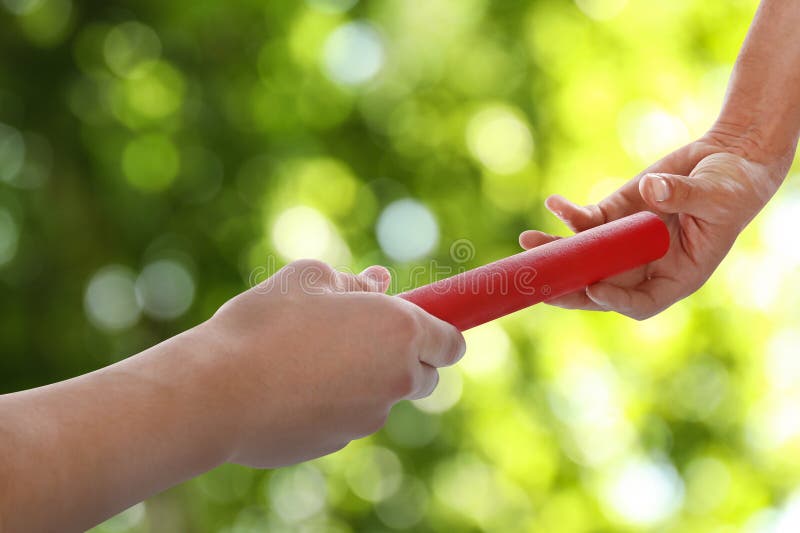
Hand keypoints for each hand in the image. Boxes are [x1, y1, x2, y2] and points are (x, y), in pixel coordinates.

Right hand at [194, 259, 465, 467]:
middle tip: (359, 335)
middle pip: (425, 376)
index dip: (439, 331)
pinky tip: (292, 386)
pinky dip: (334, 403)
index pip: (453, 343)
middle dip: (404, 357)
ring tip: (310, 356)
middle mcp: (396, 380)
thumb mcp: (309, 278)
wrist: (218, 391)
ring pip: (382, 397)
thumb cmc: (266, 323)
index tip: (417, 323)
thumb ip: (354, 282)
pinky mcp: (338, 443)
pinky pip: (348, 417)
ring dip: (364, 379)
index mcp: (401, 332)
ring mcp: (368, 418)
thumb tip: (378, 283)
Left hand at [519, 130, 793, 318]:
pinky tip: (555, 203)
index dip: (615, 300)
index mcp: (677, 276)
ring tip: (528, 242)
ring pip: (584, 258)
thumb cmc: (732, 186)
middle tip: (538, 282)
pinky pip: (586, 222)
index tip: (594, 288)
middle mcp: (645, 266)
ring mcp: (626, 243)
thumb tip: (652, 191)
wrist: (725, 160)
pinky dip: (569, 214)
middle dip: (568, 286)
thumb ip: (684, 195)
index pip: (640, 302)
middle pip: (600, 287)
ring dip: (555, 252)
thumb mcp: (717, 193)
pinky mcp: (615, 217)